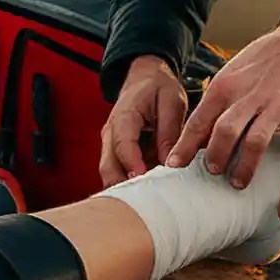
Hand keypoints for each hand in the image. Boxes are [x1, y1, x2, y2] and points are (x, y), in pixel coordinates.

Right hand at [99, 55, 187, 186]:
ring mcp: (111, 144)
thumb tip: (170, 163)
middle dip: (124, 185)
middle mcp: (111, 133)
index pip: (123, 145)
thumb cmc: (159, 88)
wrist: (145, 78)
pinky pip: (119, 172)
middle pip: (108, 166)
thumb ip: (169, 132)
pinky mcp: (117, 153)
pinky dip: (131, 183)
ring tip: (151, 199)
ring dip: (127, 187)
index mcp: (123, 116)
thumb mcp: (172, 103)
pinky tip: (150, 193)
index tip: (143, 180)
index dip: (132, 164)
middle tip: (147, 200)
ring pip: (110, 173)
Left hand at [167, 22, 279, 222]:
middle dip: (215, 156)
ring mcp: (279, 108)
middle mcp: (251, 96)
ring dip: (244, 167)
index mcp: (227, 86)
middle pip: (225, 131)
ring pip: (256, 143)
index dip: (185, 145)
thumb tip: (194, 140)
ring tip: (237, 182)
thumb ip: (214, 106)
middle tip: (212, 171)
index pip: (200, 119)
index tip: (174, 165)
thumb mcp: (230, 75)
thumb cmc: (262, 63)